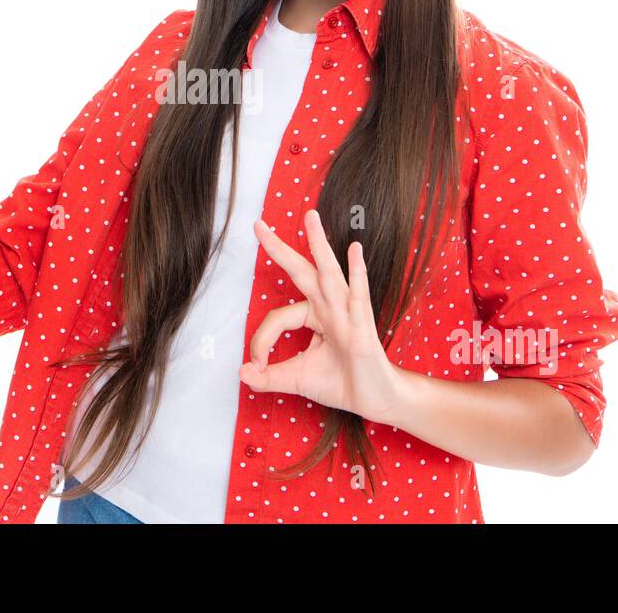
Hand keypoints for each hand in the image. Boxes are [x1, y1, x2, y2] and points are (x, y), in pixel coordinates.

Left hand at [239, 209, 404, 423]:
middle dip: (279, 248)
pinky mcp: (363, 326)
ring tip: (311, 217)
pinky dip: (357, 272)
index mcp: (313, 315)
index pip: (278, 317)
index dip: (261, 341)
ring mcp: (347, 313)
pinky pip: (359, 295)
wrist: (375, 400)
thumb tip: (242, 373)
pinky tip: (354, 251)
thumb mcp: (296, 379)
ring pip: (329, 273)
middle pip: (301, 271)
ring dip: (320, 244)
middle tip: (258, 225)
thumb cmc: (341, 382)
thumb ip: (268, 377)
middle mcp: (329, 307)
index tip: (256, 365)